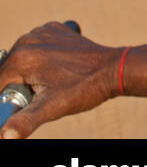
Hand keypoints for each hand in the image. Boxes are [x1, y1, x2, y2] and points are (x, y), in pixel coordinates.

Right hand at [0, 21, 120, 138]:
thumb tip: (4, 136)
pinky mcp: (55, 30)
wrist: (115, 69)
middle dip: (19, 86)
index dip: (9, 100)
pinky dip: (41, 58)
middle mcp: (28, 40)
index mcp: (21, 57)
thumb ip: (24, 121)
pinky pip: (37, 47)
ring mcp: (42, 32)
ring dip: (29, 73)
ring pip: (21, 60)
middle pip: (8, 72)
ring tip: (52, 80)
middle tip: (44, 91)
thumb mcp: (52, 108)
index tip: (30, 101)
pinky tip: (56, 68)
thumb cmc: (85, 88)